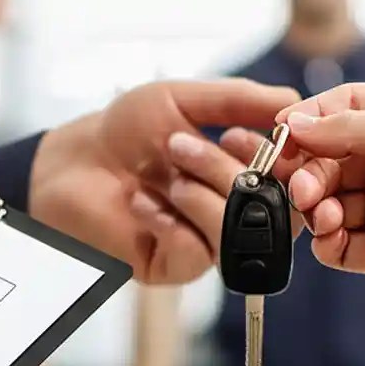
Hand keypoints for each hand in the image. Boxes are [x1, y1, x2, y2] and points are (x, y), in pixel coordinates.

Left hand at [30, 79, 298, 283]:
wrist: (72, 161)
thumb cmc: (124, 131)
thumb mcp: (184, 100)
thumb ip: (238, 99)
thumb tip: (291, 102)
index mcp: (242, 173)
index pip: (292, 183)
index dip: (277, 163)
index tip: (237, 135)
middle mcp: (229, 212)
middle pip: (269, 209)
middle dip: (225, 171)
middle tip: (179, 146)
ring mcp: (203, 242)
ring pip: (235, 234)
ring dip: (202, 196)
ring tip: (166, 175)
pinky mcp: (172, 266)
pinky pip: (196, 254)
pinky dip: (169, 222)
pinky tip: (141, 202)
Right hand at [273, 83, 364, 314]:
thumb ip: (347, 125)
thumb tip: (297, 124)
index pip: (343, 108)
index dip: (309, 121)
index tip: (281, 136)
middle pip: (328, 159)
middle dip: (308, 173)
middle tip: (301, 189)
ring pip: (327, 202)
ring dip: (316, 209)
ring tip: (325, 217)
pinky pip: (339, 244)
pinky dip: (327, 242)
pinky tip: (333, 239)